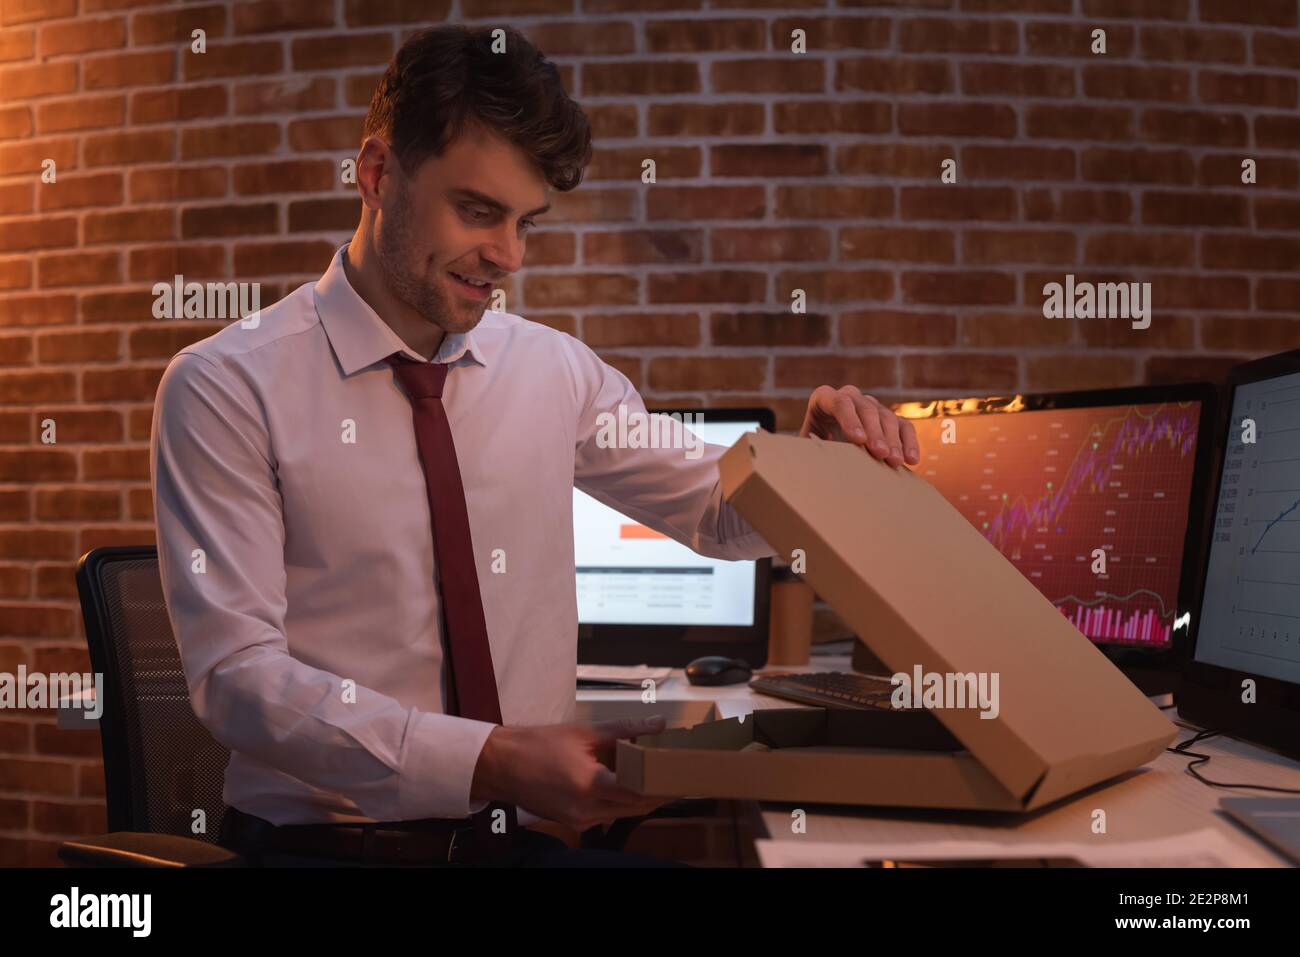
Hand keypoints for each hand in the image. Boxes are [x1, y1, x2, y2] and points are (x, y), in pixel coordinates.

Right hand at [470, 716, 670, 830]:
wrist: (502, 765)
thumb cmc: (538, 745)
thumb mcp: (584, 732)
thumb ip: (625, 729)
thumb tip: (657, 724)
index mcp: (591, 784)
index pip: (639, 793)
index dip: (662, 787)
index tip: (679, 778)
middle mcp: (586, 809)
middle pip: (633, 808)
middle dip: (655, 795)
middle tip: (673, 780)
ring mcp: (578, 820)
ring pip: (619, 813)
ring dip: (637, 800)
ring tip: (654, 780)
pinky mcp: (572, 823)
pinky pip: (603, 815)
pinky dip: (617, 803)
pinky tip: (623, 786)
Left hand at [801, 385, 919, 467]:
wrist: (821, 450)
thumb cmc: (809, 448)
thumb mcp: (804, 447)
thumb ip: (809, 448)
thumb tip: (816, 458)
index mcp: (824, 399)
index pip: (839, 402)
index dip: (849, 419)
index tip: (858, 440)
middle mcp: (850, 397)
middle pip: (866, 409)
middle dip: (874, 432)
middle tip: (879, 453)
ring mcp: (871, 406)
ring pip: (886, 417)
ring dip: (892, 441)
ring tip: (894, 461)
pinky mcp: (888, 419)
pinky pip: (904, 426)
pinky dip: (909, 442)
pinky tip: (912, 460)